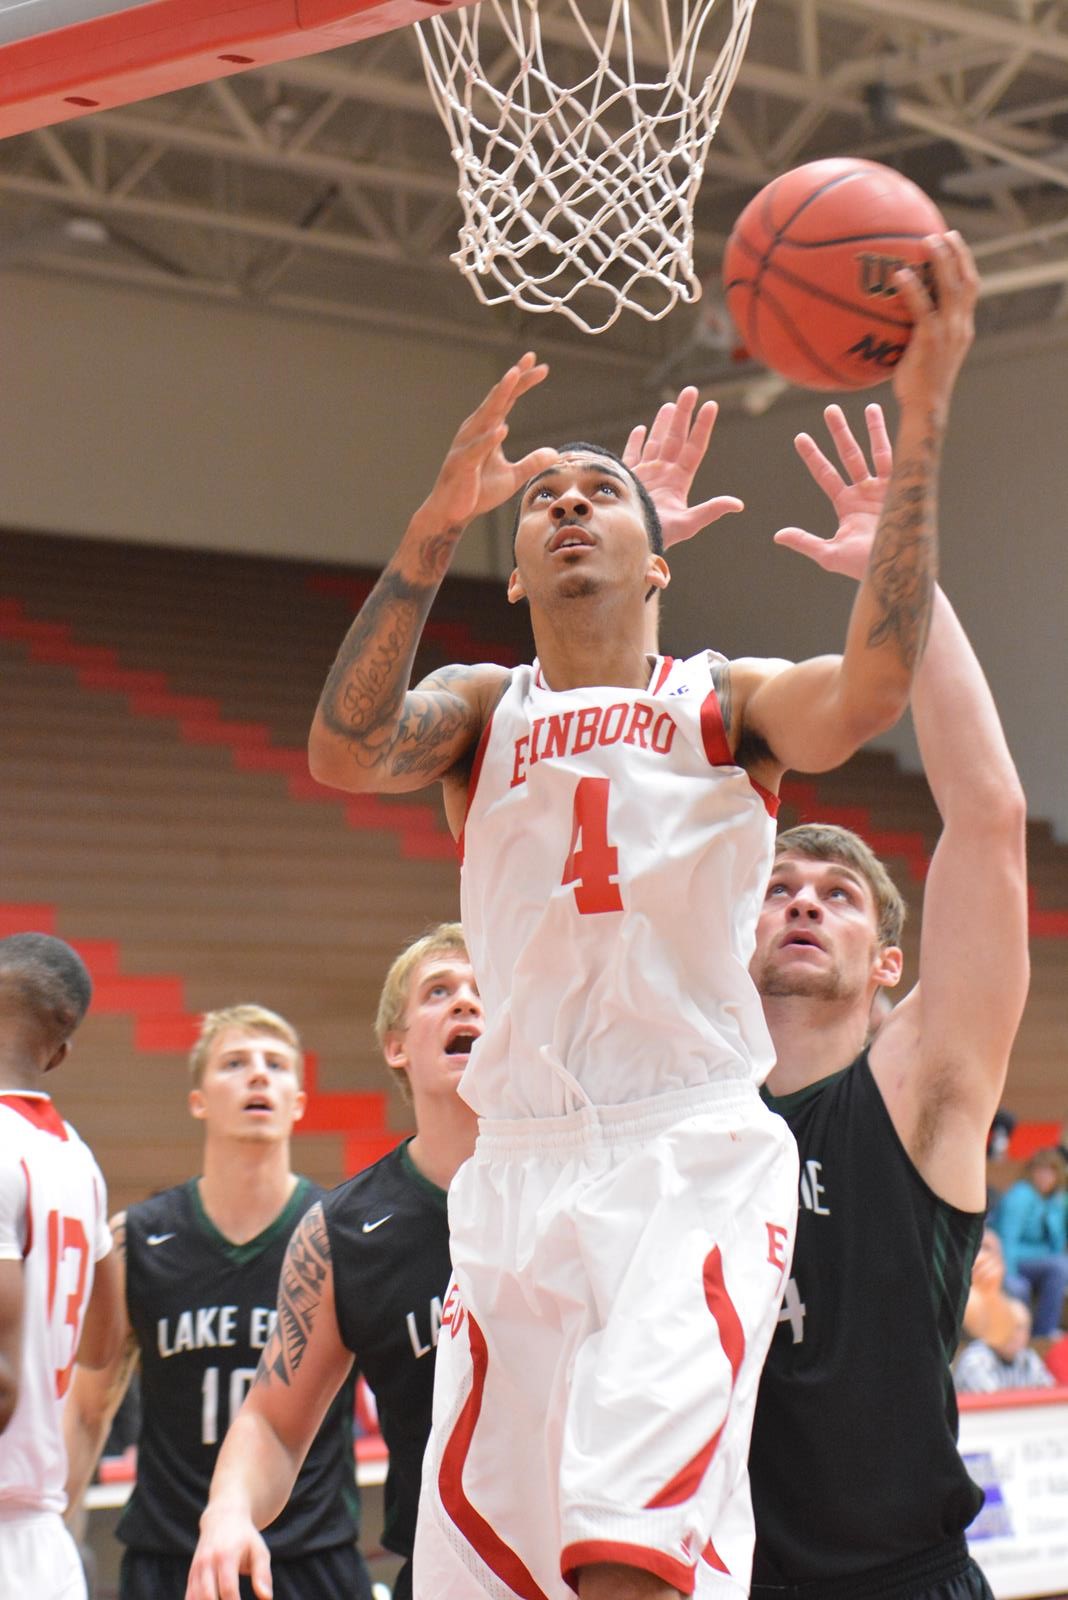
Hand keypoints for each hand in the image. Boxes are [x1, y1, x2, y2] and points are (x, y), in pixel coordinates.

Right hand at [185, 1510, 272, 1599]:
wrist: (222, 1518)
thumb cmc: (245, 1538)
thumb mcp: (259, 1550)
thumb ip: (263, 1574)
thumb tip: (266, 1598)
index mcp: (226, 1556)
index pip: (228, 1589)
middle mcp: (207, 1562)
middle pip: (207, 1597)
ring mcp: (196, 1569)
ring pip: (195, 1598)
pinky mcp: (191, 1575)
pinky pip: (189, 1597)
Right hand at [418, 352, 557, 530]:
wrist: (451, 514)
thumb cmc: (477, 492)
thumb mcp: (512, 478)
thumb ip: (532, 463)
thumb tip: (554, 453)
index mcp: (487, 429)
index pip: (507, 400)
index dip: (523, 382)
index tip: (540, 366)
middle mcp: (475, 430)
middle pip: (498, 399)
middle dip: (515, 379)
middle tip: (531, 360)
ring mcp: (466, 446)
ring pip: (485, 416)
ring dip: (500, 396)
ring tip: (514, 378)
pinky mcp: (462, 465)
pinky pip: (476, 449)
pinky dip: (488, 439)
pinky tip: (501, 429)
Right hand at [622, 386, 742, 549]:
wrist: (629, 542)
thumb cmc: (659, 536)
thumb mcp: (688, 524)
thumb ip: (710, 511)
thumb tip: (738, 504)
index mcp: (679, 480)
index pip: (694, 447)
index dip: (702, 426)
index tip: (711, 405)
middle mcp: (663, 474)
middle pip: (675, 437)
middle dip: (682, 414)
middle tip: (690, 391)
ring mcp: (645, 475)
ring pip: (656, 442)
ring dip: (663, 423)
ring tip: (670, 404)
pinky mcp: (626, 478)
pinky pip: (632, 456)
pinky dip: (636, 442)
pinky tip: (641, 429)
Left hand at [773, 403, 892, 580]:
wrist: (895, 571)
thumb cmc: (863, 567)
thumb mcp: (829, 554)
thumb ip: (805, 542)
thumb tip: (778, 535)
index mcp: (846, 505)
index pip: (825, 473)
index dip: (812, 455)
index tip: (800, 437)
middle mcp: (864, 493)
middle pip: (848, 455)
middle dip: (839, 433)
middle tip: (829, 410)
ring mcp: (884, 489)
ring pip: (874, 452)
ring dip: (869, 429)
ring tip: (865, 406)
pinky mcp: (902, 490)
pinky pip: (898, 460)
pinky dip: (895, 441)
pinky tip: (895, 422)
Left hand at [891, 230, 977, 420]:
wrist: (925, 408)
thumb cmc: (916, 386)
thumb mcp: (922, 355)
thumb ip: (917, 333)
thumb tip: (891, 317)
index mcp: (962, 328)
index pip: (970, 289)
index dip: (964, 263)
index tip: (953, 243)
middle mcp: (961, 326)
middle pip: (967, 280)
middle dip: (958, 253)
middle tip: (943, 232)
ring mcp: (949, 332)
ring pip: (952, 286)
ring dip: (942, 260)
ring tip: (927, 240)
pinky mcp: (931, 339)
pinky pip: (923, 306)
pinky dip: (913, 288)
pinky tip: (899, 274)